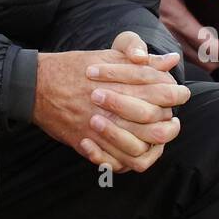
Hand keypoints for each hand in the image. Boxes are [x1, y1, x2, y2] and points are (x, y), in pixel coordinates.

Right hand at [32, 40, 183, 173]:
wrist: (36, 85)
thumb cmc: (74, 67)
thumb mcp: (107, 57)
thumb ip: (139, 59)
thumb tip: (170, 59)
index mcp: (119, 82)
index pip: (161, 90)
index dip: (176, 93)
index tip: (181, 94)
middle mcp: (111, 106)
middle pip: (154, 122)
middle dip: (169, 122)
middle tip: (172, 120)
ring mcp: (99, 128)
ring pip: (139, 147)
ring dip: (153, 145)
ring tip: (157, 138)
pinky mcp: (86, 143)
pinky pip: (115, 162)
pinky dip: (128, 160)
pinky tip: (134, 151)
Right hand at [155, 0, 218, 71]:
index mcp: (178, 21)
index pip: (209, 45)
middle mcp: (173, 36)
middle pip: (205, 60)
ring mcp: (167, 40)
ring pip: (196, 60)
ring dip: (214, 59)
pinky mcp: (164, 40)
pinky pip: (186, 54)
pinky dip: (201, 55)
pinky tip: (208, 47)